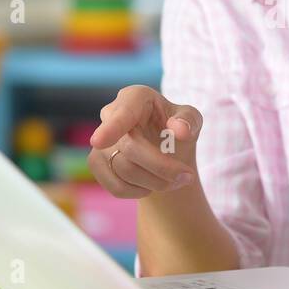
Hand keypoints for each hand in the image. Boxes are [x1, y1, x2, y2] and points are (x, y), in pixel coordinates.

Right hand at [87, 85, 201, 198]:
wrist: (166, 150)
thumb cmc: (177, 127)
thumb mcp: (191, 119)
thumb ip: (189, 120)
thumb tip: (180, 130)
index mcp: (135, 97)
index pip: (123, 113)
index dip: (112, 127)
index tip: (100, 141)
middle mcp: (111, 114)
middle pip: (130, 149)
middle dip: (162, 167)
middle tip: (187, 177)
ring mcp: (99, 140)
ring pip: (124, 170)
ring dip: (156, 182)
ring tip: (176, 180)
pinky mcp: (96, 162)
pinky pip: (116, 187)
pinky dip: (140, 191)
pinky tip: (152, 184)